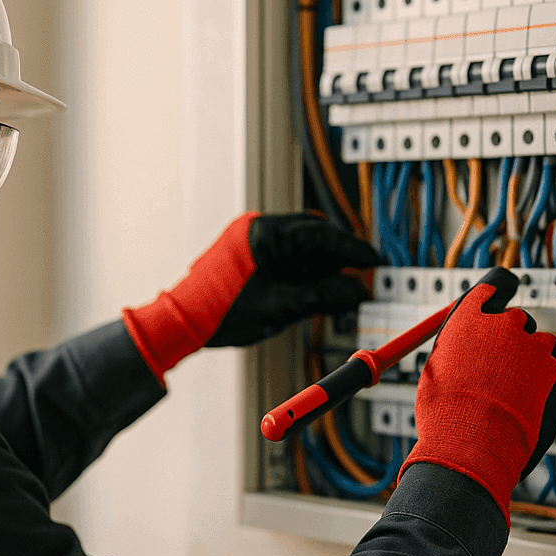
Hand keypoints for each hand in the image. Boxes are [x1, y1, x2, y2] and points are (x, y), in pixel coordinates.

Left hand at [123, 212, 379, 382]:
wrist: (181, 324)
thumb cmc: (220, 312)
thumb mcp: (281, 306)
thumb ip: (323, 296)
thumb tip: (357, 291)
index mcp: (264, 232)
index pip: (319, 233)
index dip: (351, 249)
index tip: (374, 261)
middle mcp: (260, 231)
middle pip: (314, 239)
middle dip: (340, 261)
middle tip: (364, 279)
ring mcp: (255, 245)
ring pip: (303, 253)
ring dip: (325, 272)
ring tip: (345, 295)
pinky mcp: (253, 260)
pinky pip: (289, 262)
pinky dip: (307, 277)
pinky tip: (322, 295)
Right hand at [402, 268, 555, 524]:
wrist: (471, 447)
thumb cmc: (444, 413)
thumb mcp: (436, 369)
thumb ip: (459, 347)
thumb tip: (468, 349)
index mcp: (472, 315)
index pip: (496, 285)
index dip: (498, 294)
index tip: (500, 306)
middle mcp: (508, 323)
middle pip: (519, 320)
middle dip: (511, 340)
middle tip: (497, 370)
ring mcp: (538, 349)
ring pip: (541, 349)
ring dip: (530, 366)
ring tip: (508, 398)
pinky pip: (554, 379)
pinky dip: (543, 393)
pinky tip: (523, 413)